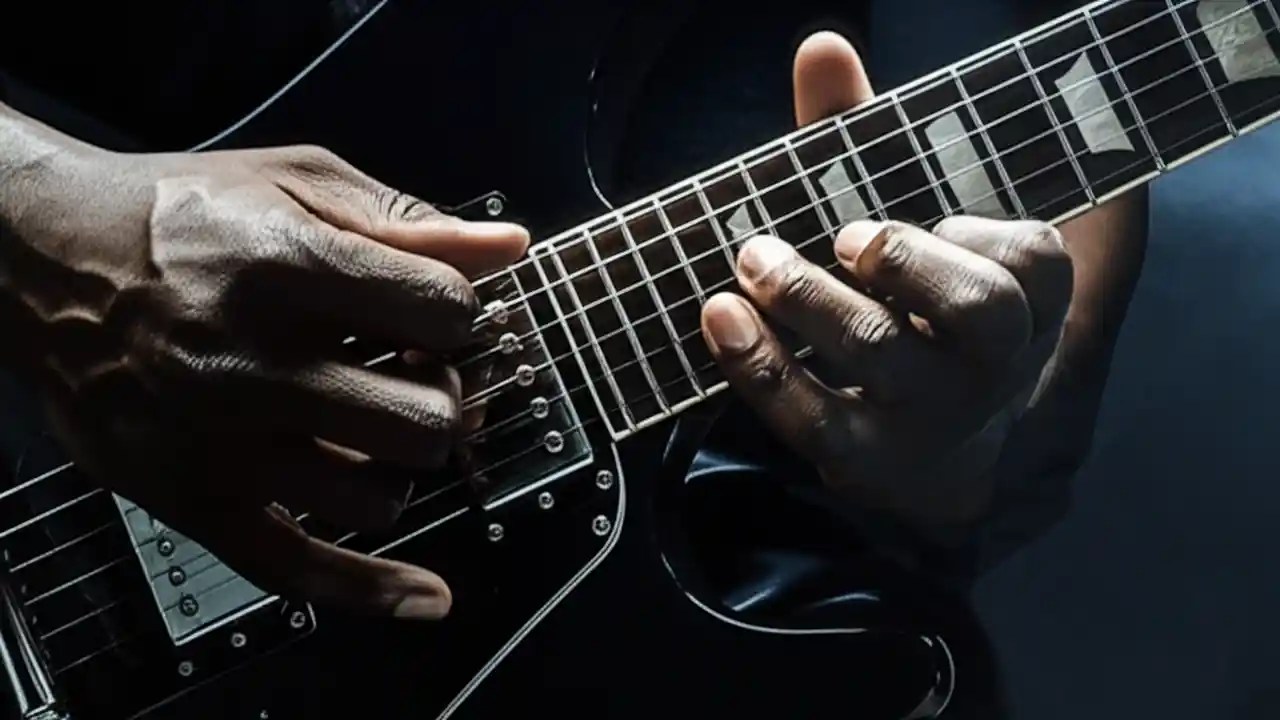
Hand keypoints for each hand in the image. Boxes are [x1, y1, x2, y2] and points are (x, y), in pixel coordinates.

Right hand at [0, 121, 527, 617]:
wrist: (42, 258)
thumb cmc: (175, 214)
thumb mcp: (294, 181)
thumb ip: (405, 219)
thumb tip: (507, 247)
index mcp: (287, 268)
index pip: (445, 315)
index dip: (462, 315)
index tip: (441, 313)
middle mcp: (252, 362)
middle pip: (423, 420)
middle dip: (442, 398)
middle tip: (415, 376)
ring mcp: (218, 441)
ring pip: (379, 496)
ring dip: (397, 466)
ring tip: (369, 427)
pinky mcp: (190, 496)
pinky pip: (294, 566)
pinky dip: (371, 589)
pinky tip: (426, 594)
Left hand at [699, 34, 1073, 539]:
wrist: (923, 454)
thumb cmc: (907, 307)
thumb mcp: (900, 223)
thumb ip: (864, 140)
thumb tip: (820, 46)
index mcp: (1025, 300)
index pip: (1033, 258)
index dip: (977, 234)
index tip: (909, 213)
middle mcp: (993, 366)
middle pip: (979, 312)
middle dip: (902, 262)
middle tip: (839, 236)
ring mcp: (930, 418)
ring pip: (885, 357)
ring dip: (810, 300)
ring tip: (753, 259)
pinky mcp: (864, 458)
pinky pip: (812, 416)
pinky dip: (760, 365)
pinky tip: (720, 316)